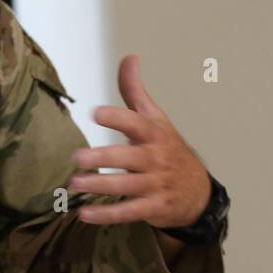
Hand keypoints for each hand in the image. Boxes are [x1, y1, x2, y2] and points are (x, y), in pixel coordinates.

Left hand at [66, 54, 210, 228]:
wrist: (198, 192)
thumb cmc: (167, 149)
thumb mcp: (156, 119)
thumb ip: (136, 92)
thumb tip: (129, 57)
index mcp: (154, 133)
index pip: (136, 123)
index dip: (117, 118)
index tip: (95, 113)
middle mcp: (156, 158)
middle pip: (128, 158)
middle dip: (103, 158)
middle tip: (77, 158)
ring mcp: (156, 185)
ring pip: (125, 186)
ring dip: (99, 186)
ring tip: (74, 183)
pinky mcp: (153, 208)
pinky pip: (128, 212)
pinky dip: (106, 215)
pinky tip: (84, 214)